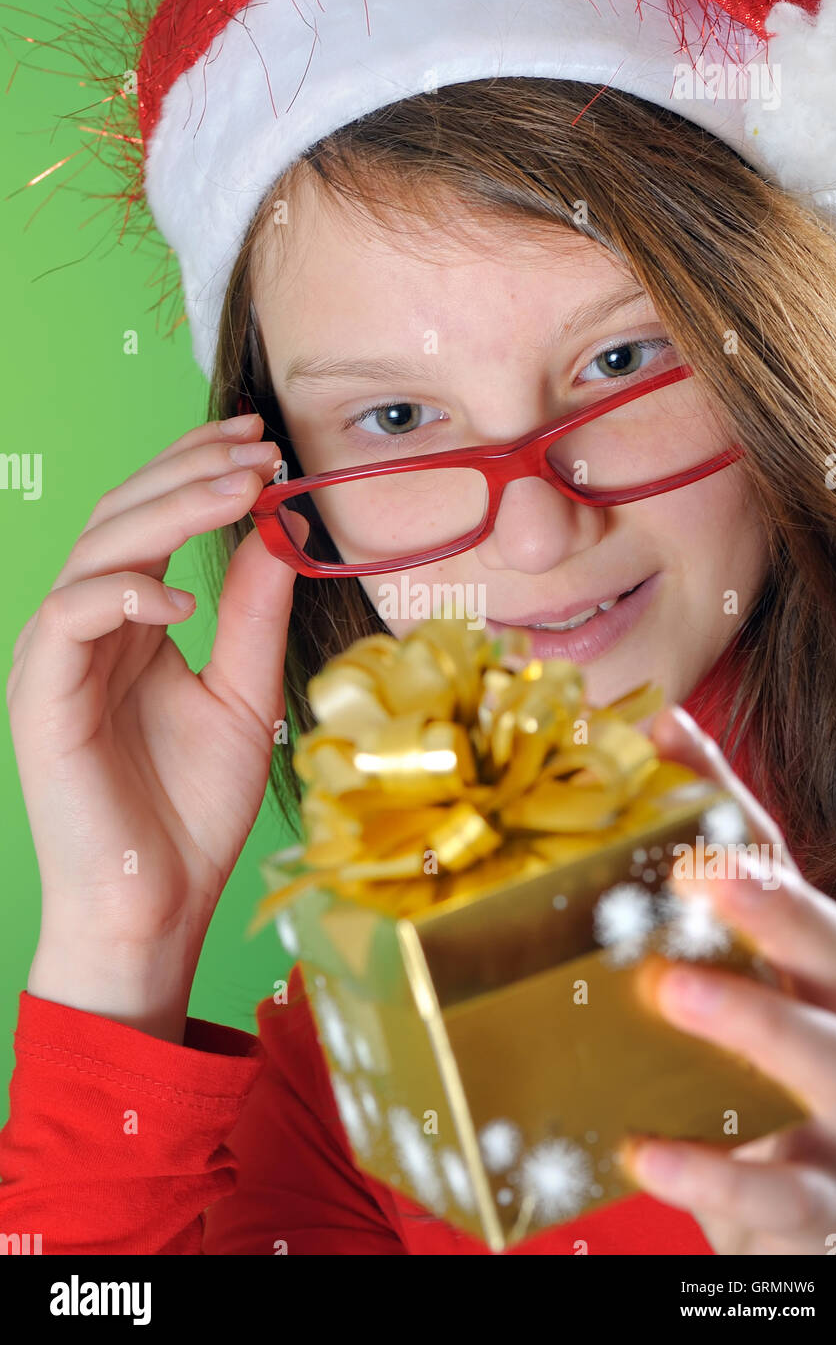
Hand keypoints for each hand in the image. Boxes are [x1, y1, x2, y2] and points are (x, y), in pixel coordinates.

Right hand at [8, 412, 307, 1038]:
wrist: (158, 903)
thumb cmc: (194, 808)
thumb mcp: (244, 694)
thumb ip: (255, 614)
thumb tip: (283, 529)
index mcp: (132, 623)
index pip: (155, 521)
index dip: (200, 471)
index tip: (264, 444)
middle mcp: (89, 627)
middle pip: (124, 517)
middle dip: (189, 470)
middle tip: (256, 447)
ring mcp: (59, 658)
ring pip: (97, 552)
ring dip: (168, 510)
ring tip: (239, 490)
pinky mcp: (40, 696)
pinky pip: (67, 619)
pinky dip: (122, 596)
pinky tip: (181, 599)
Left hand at [620, 705, 835, 1254]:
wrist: (831, 1207)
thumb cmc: (772, 1080)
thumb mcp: (742, 989)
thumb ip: (686, 906)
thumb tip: (629, 766)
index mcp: (821, 956)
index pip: (776, 860)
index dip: (723, 797)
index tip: (667, 738)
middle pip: (831, 943)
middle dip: (772, 904)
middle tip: (702, 871)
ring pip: (822, 1056)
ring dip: (753, 1020)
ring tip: (672, 991)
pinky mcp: (830, 1197)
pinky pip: (779, 1189)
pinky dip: (713, 1172)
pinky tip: (644, 1151)